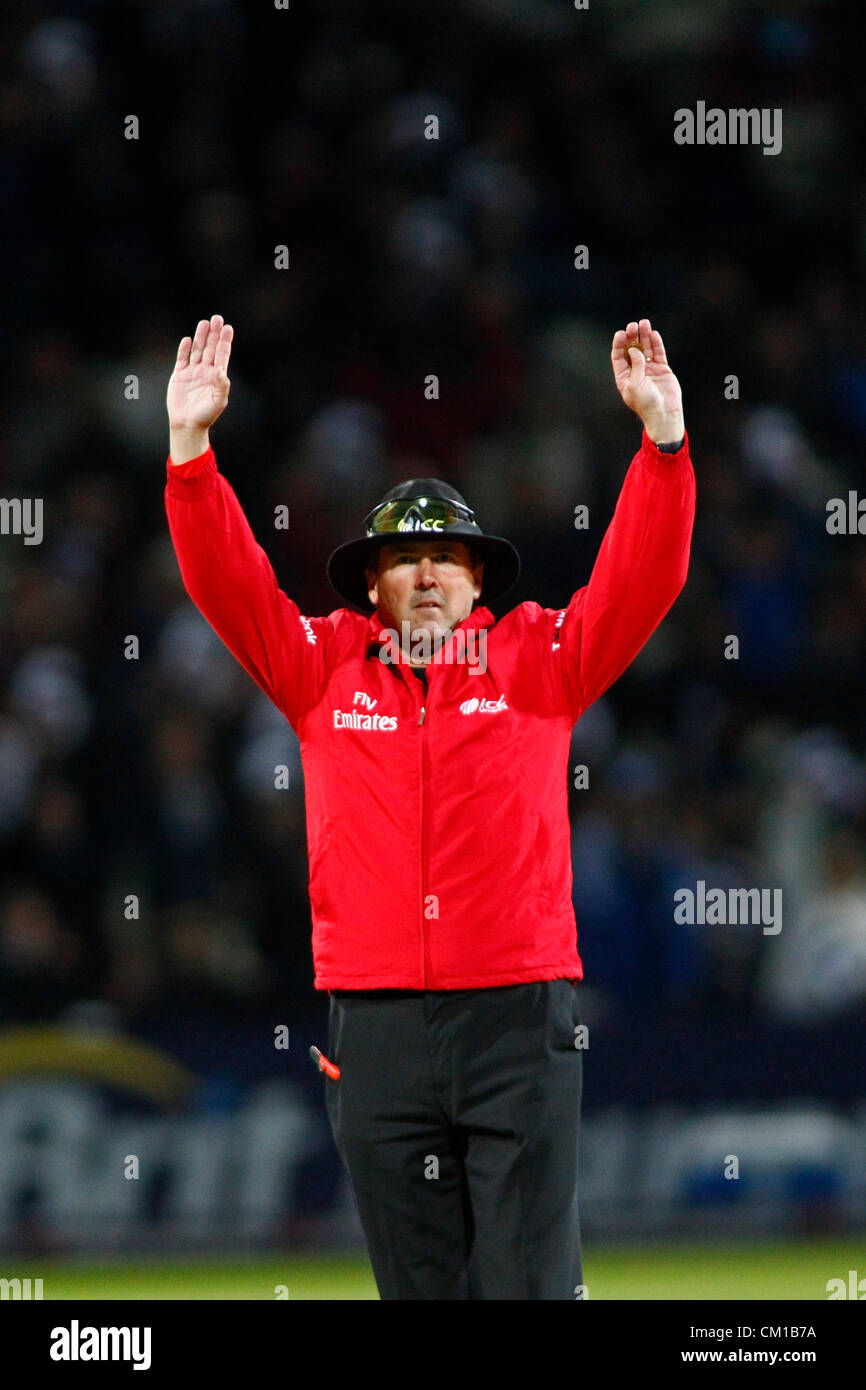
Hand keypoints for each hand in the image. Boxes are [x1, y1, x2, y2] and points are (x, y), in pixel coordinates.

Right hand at [167, 315, 232, 461]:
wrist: (187, 424)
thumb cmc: (206, 415)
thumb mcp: (218, 401)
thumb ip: (221, 385)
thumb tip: (221, 370)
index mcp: (216, 377)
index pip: (221, 355)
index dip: (224, 341)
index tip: (228, 328)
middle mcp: (205, 371)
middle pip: (210, 348)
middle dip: (214, 334)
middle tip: (217, 318)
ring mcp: (192, 372)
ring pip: (197, 350)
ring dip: (201, 337)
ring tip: (204, 323)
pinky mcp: (179, 375)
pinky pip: (182, 359)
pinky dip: (184, 349)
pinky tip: (188, 339)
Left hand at [611, 318, 684, 443]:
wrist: (664, 413)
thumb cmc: (646, 403)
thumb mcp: (635, 384)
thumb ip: (635, 365)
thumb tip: (635, 349)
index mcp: (624, 377)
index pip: (618, 357)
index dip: (619, 344)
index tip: (620, 333)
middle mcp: (635, 371)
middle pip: (632, 349)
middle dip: (631, 337)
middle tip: (632, 326)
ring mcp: (649, 369)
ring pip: (645, 348)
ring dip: (644, 336)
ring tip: (644, 323)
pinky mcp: (662, 368)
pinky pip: (658, 353)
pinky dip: (656, 343)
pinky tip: (653, 333)